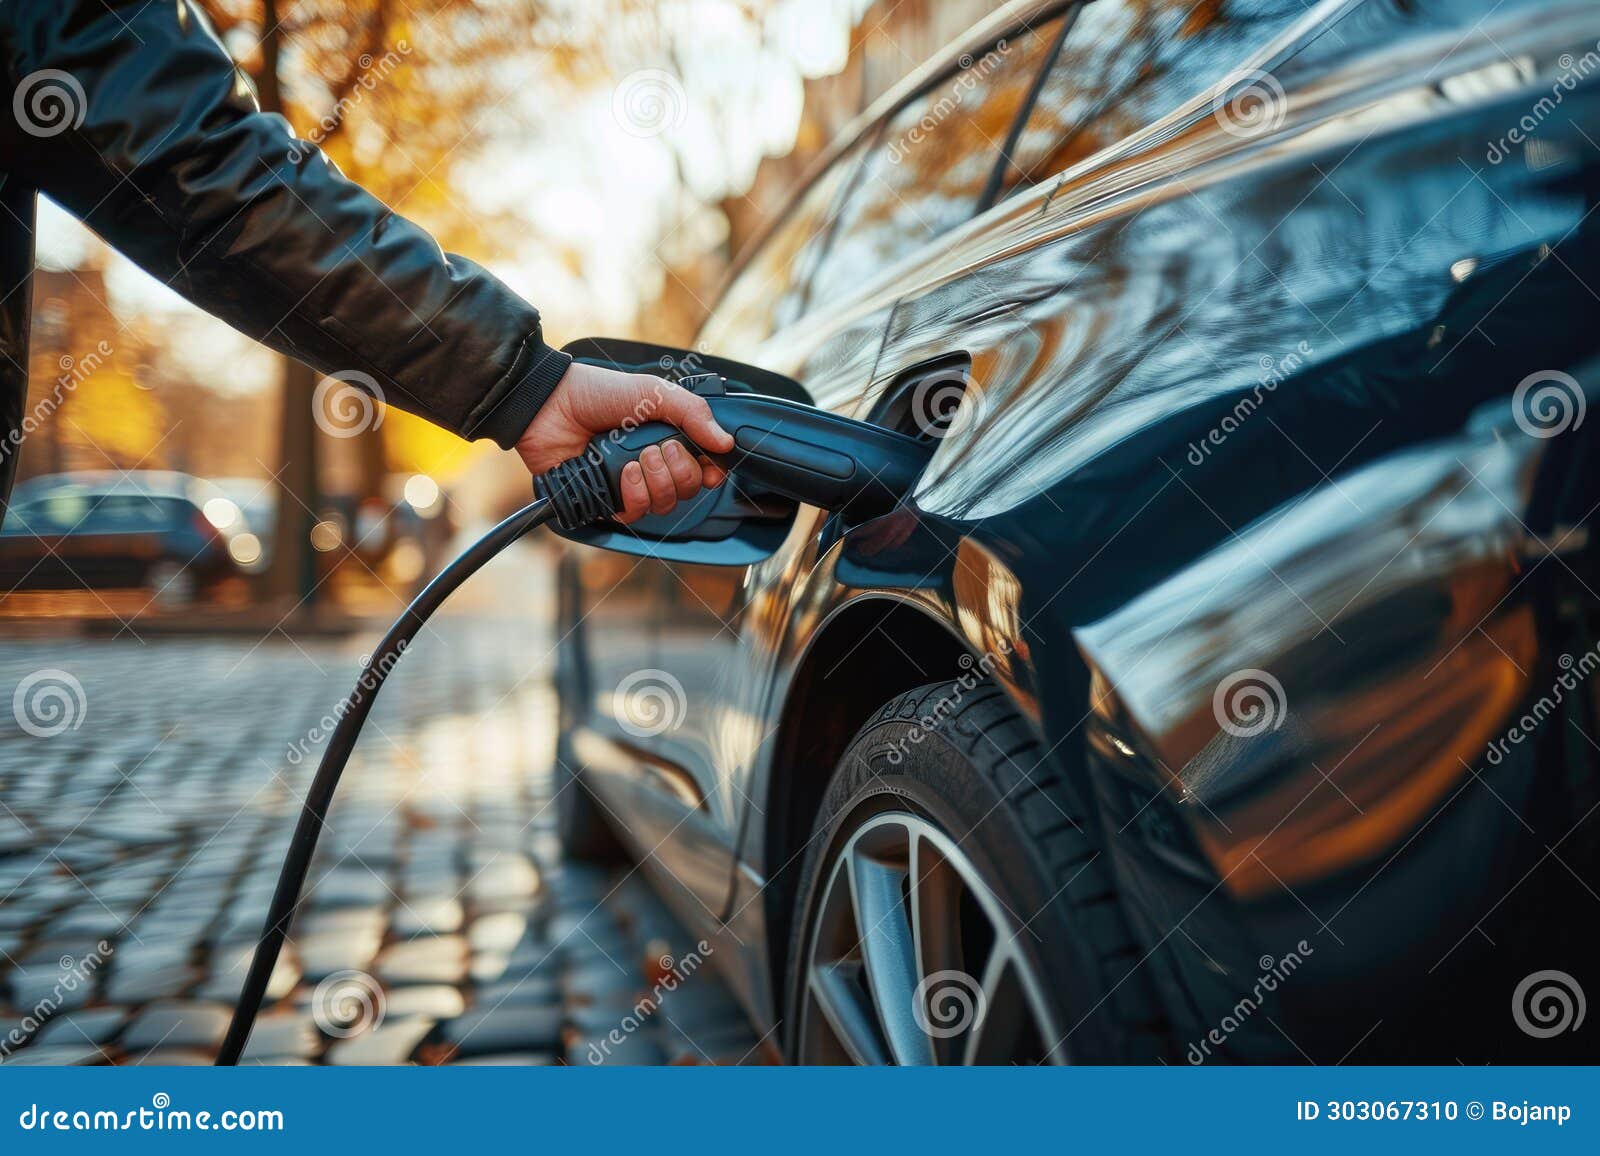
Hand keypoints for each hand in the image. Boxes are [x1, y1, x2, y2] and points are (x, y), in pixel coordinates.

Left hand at [516, 361, 734, 523]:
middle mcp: (652, 464)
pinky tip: (622, 473)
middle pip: (688, 488)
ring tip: (636, 459)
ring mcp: (629, 483)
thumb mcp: (652, 391)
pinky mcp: (606, 499)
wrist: (551, 405)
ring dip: (655, 481)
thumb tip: (725, 442)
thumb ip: (692, 412)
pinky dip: (633, 494)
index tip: (710, 466)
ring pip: (664, 504)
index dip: (711, 471)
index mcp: (667, 437)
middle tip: (659, 449)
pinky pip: (635, 513)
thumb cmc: (597, 393)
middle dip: (679, 470)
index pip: (703, 466)